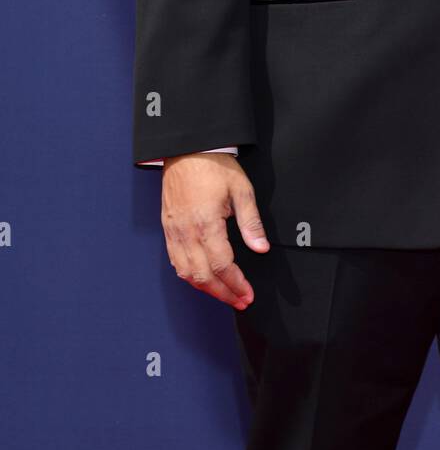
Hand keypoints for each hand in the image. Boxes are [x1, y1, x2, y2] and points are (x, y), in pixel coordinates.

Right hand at [161, 153, 269, 309]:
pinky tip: (202, 279)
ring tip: (225, 295)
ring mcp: (174, 232)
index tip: (248, 294)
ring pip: (186, 273)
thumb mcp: (241, 189)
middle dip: (223, 293)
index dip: (236, 284)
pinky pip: (175, 261)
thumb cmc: (214, 166)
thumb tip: (261, 248)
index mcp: (206, 223)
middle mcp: (186, 232)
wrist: (186, 148)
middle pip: (202, 276)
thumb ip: (251, 222)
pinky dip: (189, 276)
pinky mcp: (168, 229)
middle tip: (240, 301)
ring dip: (206, 289)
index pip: (222, 265)